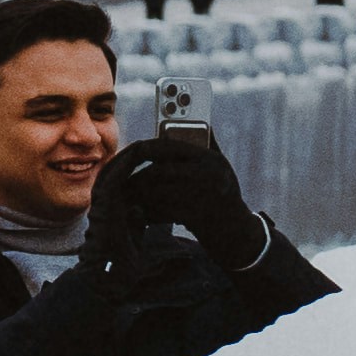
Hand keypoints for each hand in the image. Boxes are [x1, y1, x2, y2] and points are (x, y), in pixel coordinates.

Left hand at [112, 121, 270, 267]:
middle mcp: (207, 173)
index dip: (143, 149)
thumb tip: (193, 120)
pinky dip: (146, 213)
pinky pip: (161, 212)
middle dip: (134, 178)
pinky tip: (137, 214)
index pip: (167, 146)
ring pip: (156, 193)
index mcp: (209, 158)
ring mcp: (201, 196)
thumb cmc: (224, 197)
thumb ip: (207, 143)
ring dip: (136, 197)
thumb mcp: (221, 166)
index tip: (129, 154)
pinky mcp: (195, 217)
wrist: (238, 235)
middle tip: (118, 183)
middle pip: (157, 171)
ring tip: (123, 199)